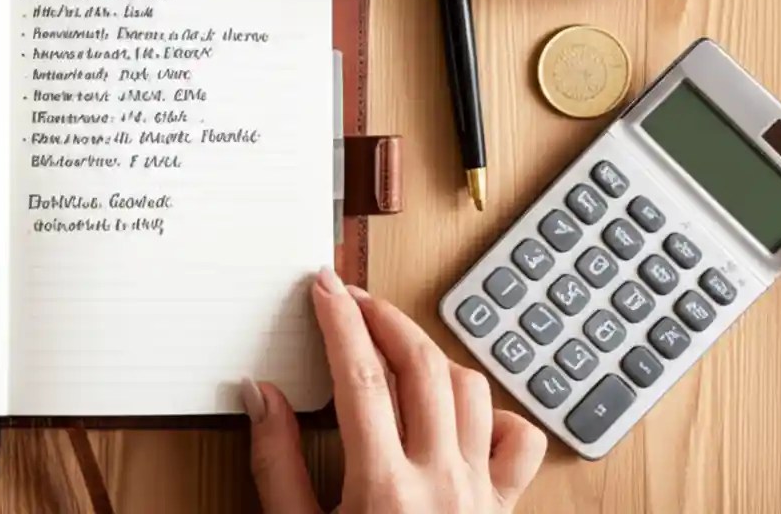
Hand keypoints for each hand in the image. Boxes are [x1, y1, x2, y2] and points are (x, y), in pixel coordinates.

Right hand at [243, 268, 546, 512]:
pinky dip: (494, 410)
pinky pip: (518, 441)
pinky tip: (462, 408)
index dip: (339, 321)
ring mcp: (480, 493)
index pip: (361, 377)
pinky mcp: (503, 508)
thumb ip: (277, 464)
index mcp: (384, 489)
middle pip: (421, 366)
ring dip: (431, 355)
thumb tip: (261, 396)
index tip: (322, 288)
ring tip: (396, 347)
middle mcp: (442, 481)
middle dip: (384, 317)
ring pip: (472, 389)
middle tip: (352, 299)